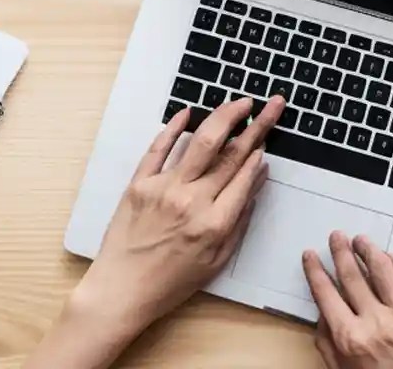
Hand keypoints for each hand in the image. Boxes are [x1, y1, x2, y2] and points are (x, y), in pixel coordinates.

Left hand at [25, 98, 283, 368]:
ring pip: (200, 143)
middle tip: (271, 105)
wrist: (121, 290)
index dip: (259, 151)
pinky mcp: (139, 184)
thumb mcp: (217, 259)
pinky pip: (159, 149)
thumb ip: (240, 218)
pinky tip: (188, 112)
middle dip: (256, 125)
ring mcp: (164, 189)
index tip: (267, 136)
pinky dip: (174, 128)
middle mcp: (192, 200)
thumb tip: (257, 180)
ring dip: (223, 118)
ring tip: (239, 103)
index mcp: (215, 222)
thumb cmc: (171, 282)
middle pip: (231, 153)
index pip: (244, 174)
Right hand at [304, 232, 392, 368]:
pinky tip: (391, 257)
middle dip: (341, 252)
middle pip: (352, 276)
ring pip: (383, 270)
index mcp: (351, 338)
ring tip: (361, 240)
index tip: (311, 256)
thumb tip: (322, 314)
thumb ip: (328, 343)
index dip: (315, 272)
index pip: (326, 294)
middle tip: (336, 237)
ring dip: (369, 250)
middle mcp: (376, 322)